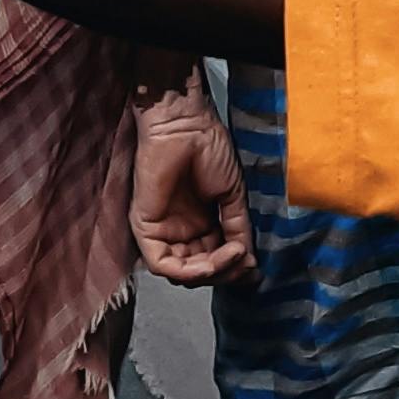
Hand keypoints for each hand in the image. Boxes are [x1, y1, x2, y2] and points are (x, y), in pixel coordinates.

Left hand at [129, 78, 253, 281]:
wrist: (186, 125)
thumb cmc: (209, 148)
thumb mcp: (232, 195)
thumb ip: (237, 228)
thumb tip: (251, 261)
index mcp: (200, 223)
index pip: (214, 259)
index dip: (233, 268)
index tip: (253, 267)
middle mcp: (180, 231)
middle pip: (199, 270)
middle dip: (223, 273)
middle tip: (244, 265)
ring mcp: (162, 231)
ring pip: (181, 273)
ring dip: (210, 272)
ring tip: (233, 257)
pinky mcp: (145, 229)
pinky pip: (163, 264)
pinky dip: (189, 270)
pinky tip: (212, 260)